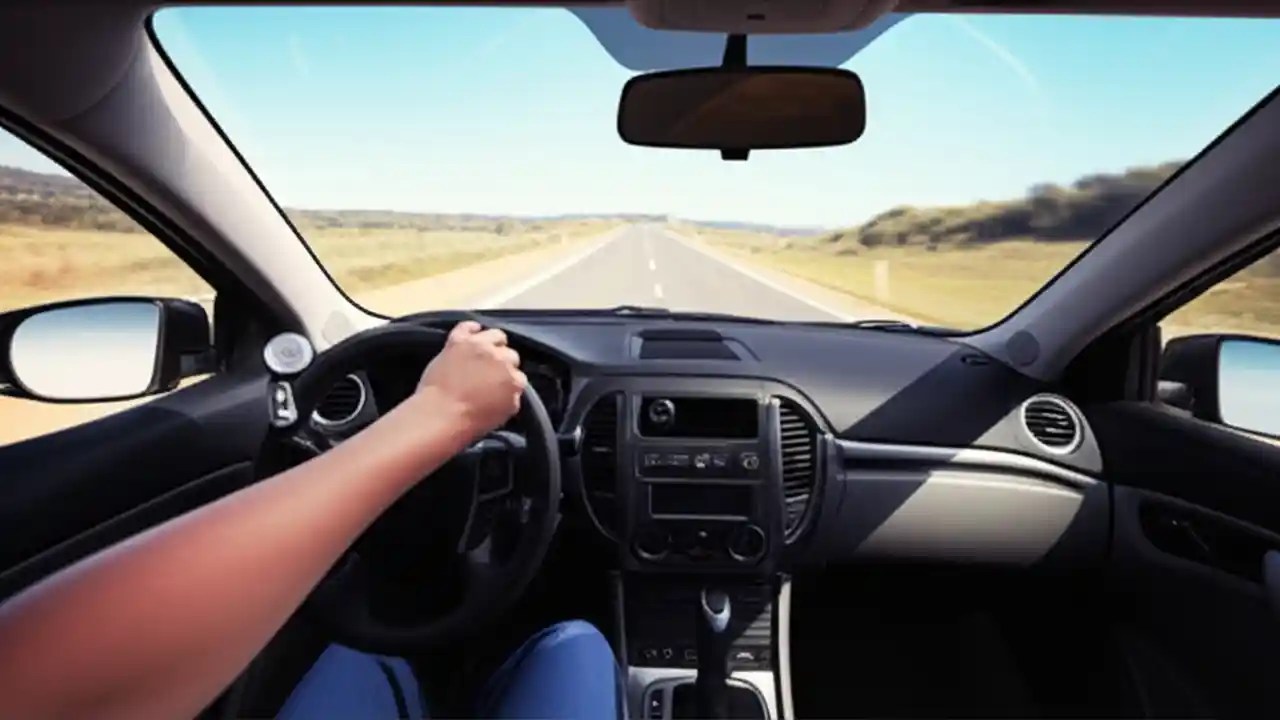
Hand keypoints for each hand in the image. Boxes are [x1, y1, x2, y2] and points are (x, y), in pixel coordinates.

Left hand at [416, 321, 525, 441]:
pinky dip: (471, 329)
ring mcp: (478, 345)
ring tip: (485, 352)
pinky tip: (472, 333)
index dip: (509, 382)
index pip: (519, 376)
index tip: (501, 388)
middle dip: (504, 364)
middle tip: (491, 374)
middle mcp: (500, 358)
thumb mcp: (504, 414)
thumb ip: (513, 396)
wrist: (441, 414)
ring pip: (496, 335)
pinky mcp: (458, 340)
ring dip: (493, 343)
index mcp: (515, 379)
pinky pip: (468, 326)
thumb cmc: (472, 420)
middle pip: (510, 354)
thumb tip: (512, 389)